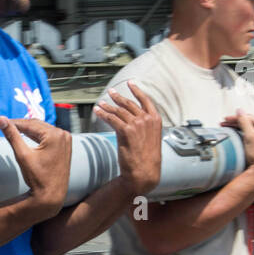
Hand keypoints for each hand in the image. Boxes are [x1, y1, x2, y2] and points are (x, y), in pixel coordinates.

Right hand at [0, 115, 72, 215]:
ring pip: (43, 130)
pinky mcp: (66, 145)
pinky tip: (29, 137)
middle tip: (6, 126)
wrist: (52, 195)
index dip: (14, 123)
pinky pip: (49, 136)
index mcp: (55, 135)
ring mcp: (66, 140)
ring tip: (15, 131)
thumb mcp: (22, 155)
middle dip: (22, 126)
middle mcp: (63, 135)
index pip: (30, 124)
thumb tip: (0, 119)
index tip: (2, 122)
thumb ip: (12, 135)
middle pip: (37, 125)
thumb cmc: (38, 178)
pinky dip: (38, 136)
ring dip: (30, 130)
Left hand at [95, 82, 161, 196]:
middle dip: (118, 97)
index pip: (145, 100)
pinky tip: (97, 111)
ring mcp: (137, 124)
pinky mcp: (126, 131)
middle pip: (129, 104)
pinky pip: (112, 118)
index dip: (137, 90)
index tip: (130, 83)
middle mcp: (147, 119)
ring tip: (101, 103)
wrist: (144, 171)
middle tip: (110, 92)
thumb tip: (134, 121)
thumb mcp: (151, 138)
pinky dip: (103, 114)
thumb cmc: (147, 158)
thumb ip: (145, 127)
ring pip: (119, 111)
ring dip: (108, 106)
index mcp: (156, 120)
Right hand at [222, 111, 253, 176]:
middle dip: (235, 122)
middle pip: (248, 122)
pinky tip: (236, 134)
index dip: (236, 117)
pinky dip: (242, 133)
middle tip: (225, 123)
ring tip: (228, 128)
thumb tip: (240, 111)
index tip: (226, 119)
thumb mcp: (249, 135)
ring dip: (238, 127)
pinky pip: (249, 134)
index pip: (248, 117)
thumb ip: (244, 121)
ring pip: (248, 128)